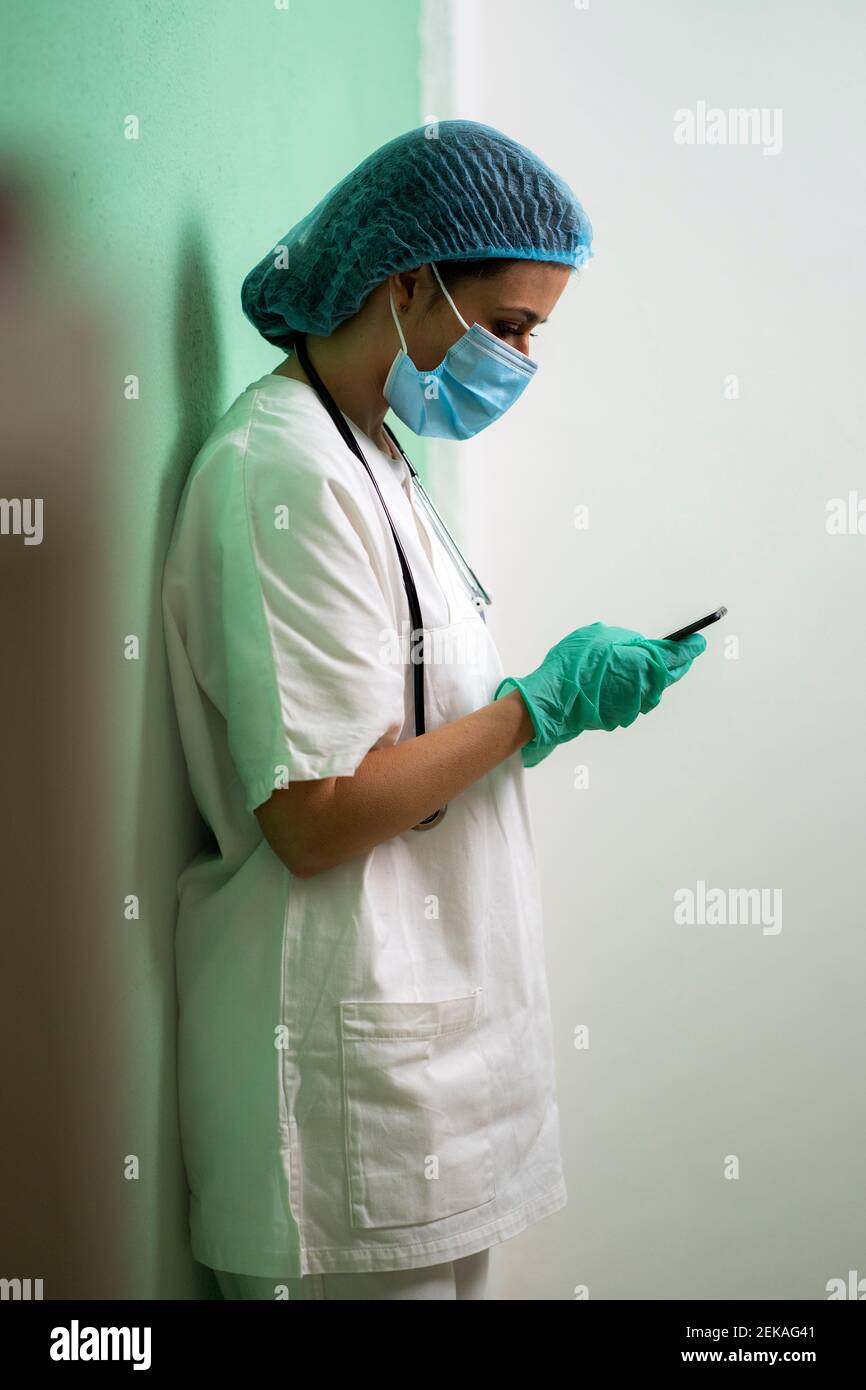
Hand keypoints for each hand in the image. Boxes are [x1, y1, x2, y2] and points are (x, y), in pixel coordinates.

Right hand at [494, 621, 706, 767]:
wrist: (554, 701)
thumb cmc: (575, 665)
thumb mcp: (600, 636)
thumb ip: (624, 639)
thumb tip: (636, 645)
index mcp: (645, 663)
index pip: (678, 655)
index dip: (690, 648)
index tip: (698, 643)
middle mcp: (646, 687)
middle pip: (671, 674)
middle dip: (678, 663)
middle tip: (682, 654)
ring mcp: (634, 705)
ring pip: (653, 689)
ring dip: (656, 677)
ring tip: (651, 666)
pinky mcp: (621, 717)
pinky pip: (636, 699)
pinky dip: (636, 689)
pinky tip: (625, 682)